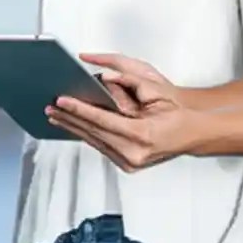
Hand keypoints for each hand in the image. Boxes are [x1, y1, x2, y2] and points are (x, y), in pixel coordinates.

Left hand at [48, 60, 198, 171]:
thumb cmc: (176, 114)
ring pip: (95, 142)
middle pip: (93, 133)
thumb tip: (106, 78)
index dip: (80, 109)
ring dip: (75, 128)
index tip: (61, 101)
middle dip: (70, 118)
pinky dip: (88, 135)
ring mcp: (130, 162)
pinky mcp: (127, 165)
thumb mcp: (157, 93)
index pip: (102, 120)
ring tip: (56, 117)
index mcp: (141, 135)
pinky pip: (102, 147)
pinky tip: (75, 127)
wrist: (191, 135)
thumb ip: (131, 83)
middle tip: (51, 107)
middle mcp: (133, 153)